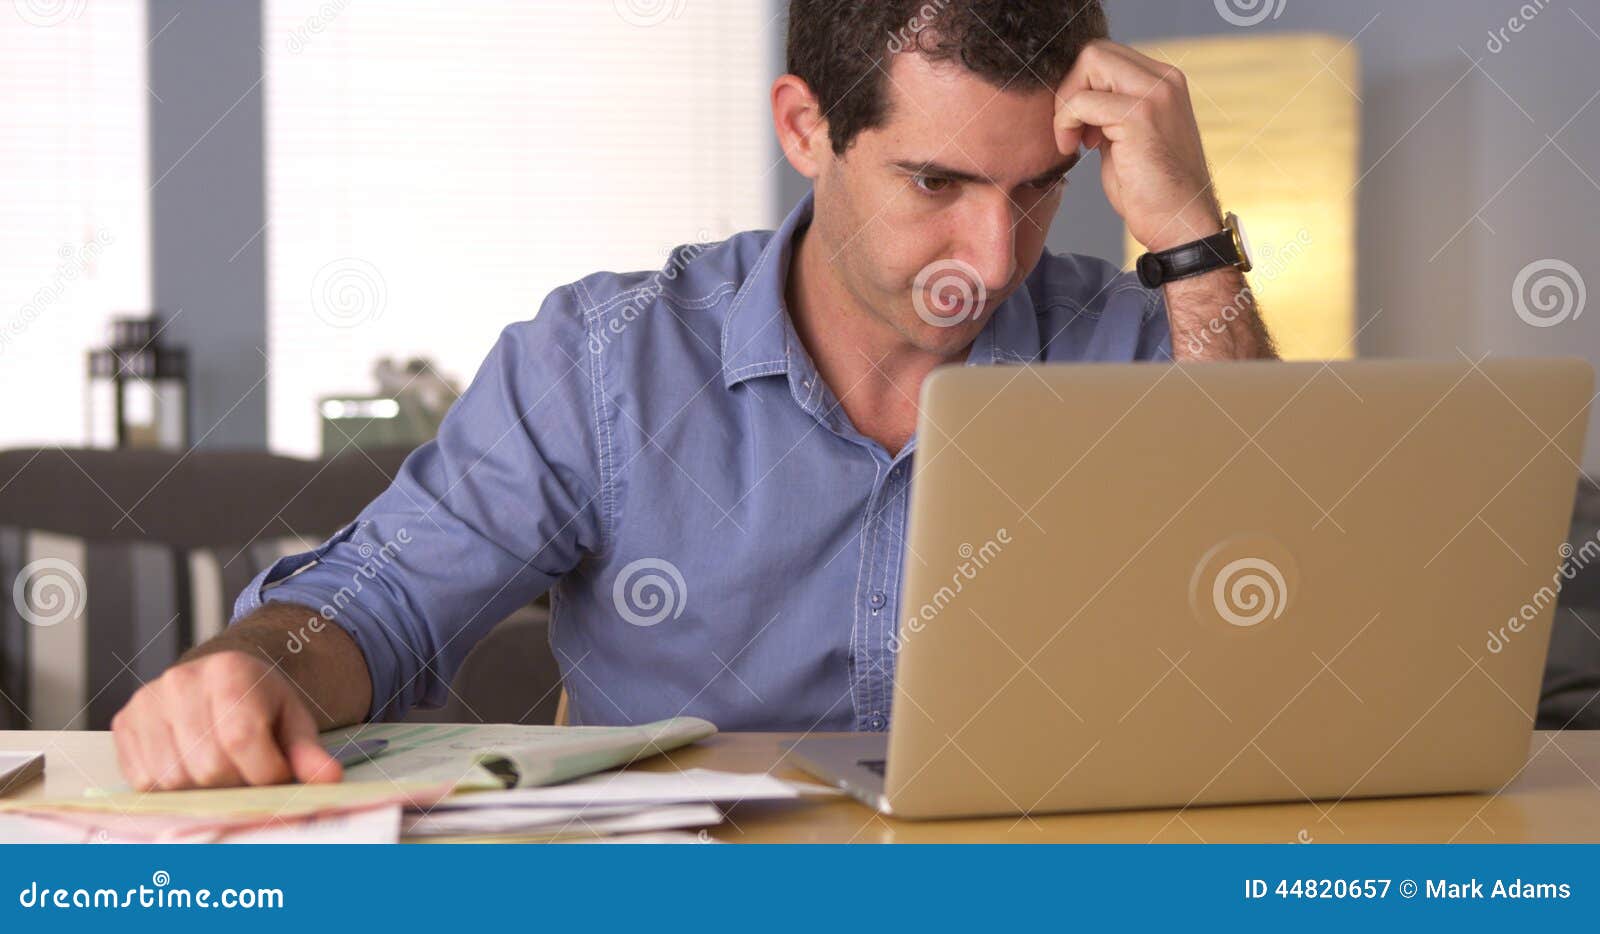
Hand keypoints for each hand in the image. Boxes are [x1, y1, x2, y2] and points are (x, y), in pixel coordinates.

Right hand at [111, 650, 341, 790]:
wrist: (222, 677)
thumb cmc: (261, 703)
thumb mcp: (293, 720)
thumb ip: (308, 752)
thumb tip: (327, 780)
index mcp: (230, 670)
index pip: (242, 739)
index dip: (265, 772)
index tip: (277, 775)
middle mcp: (181, 681)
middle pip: (207, 766)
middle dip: (236, 783)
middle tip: (249, 771)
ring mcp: (147, 701)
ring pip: (174, 779)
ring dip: (203, 789)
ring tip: (222, 767)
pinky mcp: (124, 723)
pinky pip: (143, 780)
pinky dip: (172, 788)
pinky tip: (191, 767)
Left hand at [1054, 40, 1222, 252]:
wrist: (1179, 226)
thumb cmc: (1151, 192)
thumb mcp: (1126, 140)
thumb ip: (1108, 112)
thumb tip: (1076, 98)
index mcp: (1164, 82)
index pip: (1105, 56)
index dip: (1081, 86)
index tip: (1081, 126)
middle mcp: (1165, 80)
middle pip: (1094, 51)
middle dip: (1069, 88)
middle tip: (1071, 130)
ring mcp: (1155, 94)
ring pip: (1089, 64)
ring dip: (1066, 103)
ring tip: (1073, 141)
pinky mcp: (1139, 116)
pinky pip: (1082, 101)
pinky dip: (1066, 123)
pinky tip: (1075, 150)